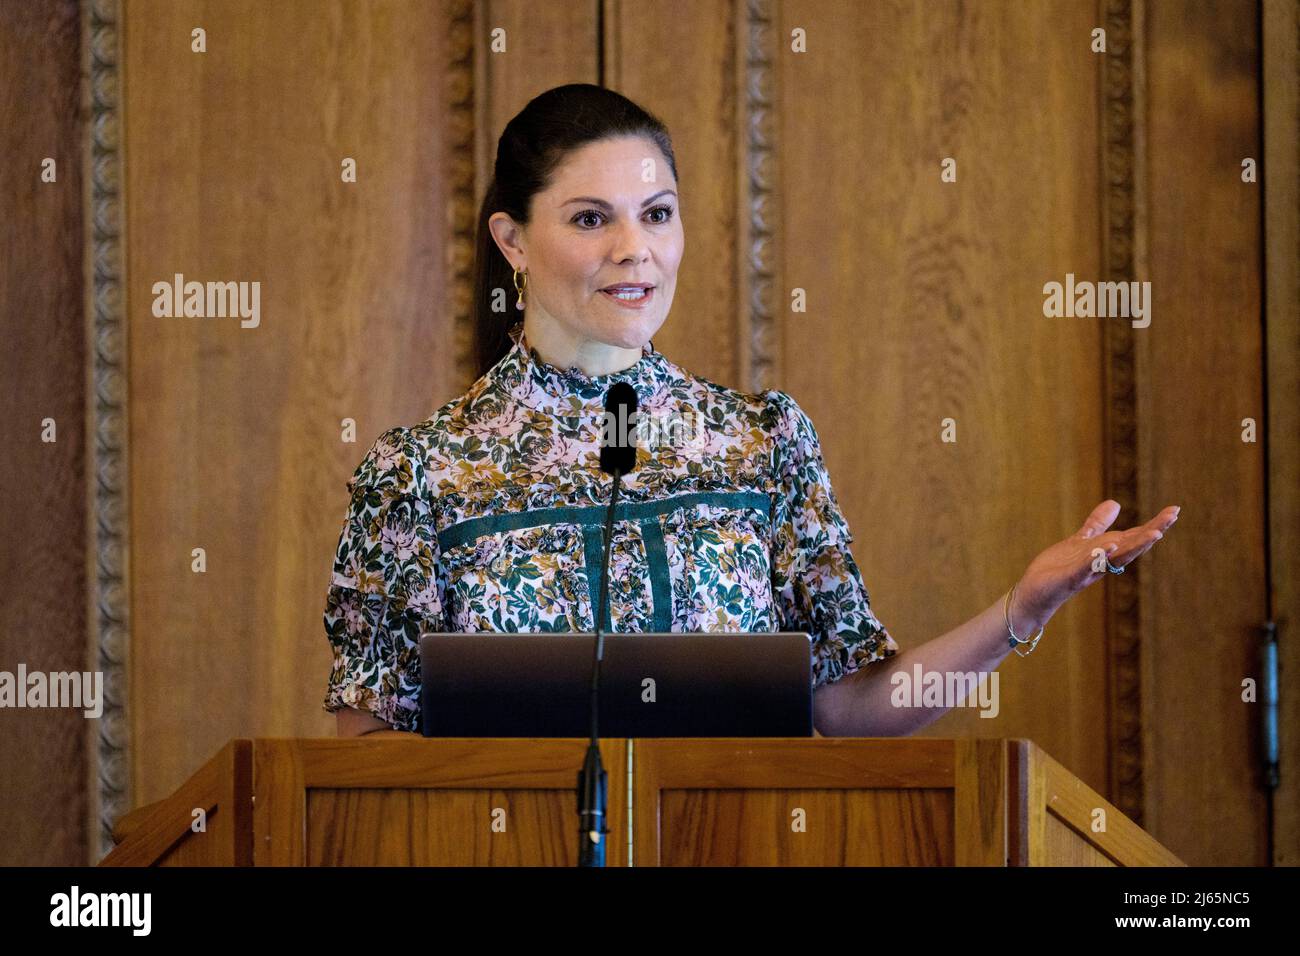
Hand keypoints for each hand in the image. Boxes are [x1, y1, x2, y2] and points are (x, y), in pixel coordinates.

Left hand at [1009, 500, 1180, 633]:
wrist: (1034, 592)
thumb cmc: (1059, 568)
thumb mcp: (1081, 541)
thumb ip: (1097, 524)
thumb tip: (1115, 503)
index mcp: (1106, 552)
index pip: (1134, 536)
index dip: (1154, 525)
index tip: (1174, 510)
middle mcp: (1102, 563)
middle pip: (1132, 546)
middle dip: (1152, 531)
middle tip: (1173, 516)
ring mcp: (1087, 571)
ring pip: (1116, 558)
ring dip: (1134, 546)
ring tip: (1155, 534)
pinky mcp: (1070, 578)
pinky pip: (1086, 567)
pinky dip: (1098, 558)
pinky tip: (1109, 545)